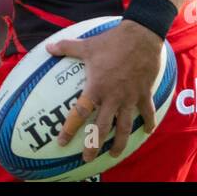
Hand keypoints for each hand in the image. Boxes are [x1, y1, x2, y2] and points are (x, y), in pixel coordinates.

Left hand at [47, 21, 163, 162]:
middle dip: (94, 145)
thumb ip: (67, 48)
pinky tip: (147, 132)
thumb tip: (48, 47)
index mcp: (97, 87)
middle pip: (102, 127)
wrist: (141, 37)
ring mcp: (130, 97)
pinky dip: (148, 123)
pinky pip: (147, 112)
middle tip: (88, 158)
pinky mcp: (144, 94)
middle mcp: (113, 97)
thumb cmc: (112, 41)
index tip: (62, 142)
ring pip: (125, 127)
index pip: (80, 113)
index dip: (70, 129)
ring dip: (119, 142)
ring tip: (114, 154)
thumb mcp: (87, 45)